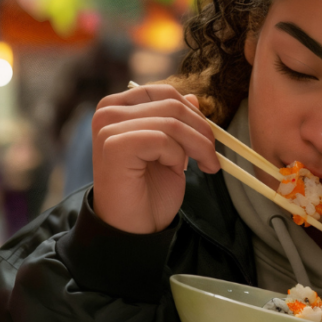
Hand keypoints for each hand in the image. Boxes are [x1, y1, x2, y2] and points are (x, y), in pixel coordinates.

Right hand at [91, 85, 219, 233]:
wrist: (133, 230)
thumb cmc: (149, 192)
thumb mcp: (172, 151)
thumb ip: (177, 122)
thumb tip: (194, 97)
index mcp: (118, 107)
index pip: (164, 92)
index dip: (194, 113)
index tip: (208, 139)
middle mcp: (108, 112)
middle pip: (171, 103)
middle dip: (202, 130)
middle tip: (213, 156)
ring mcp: (108, 127)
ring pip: (171, 121)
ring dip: (197, 146)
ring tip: (204, 166)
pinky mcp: (113, 145)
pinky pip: (161, 139)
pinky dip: (177, 156)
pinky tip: (176, 171)